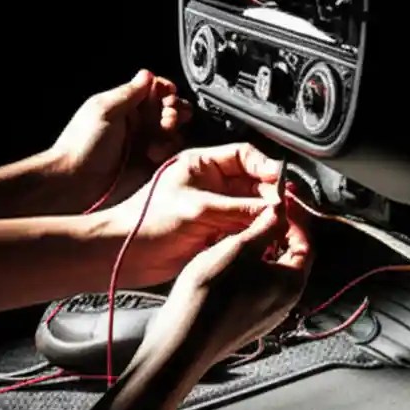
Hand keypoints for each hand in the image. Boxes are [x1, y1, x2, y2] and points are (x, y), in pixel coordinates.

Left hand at [48, 69, 190, 210]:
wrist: (77, 182)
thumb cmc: (83, 142)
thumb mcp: (104, 110)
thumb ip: (129, 93)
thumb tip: (147, 74)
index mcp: (125, 105)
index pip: (154, 90)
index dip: (165, 90)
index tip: (168, 95)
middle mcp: (138, 122)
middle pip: (169, 108)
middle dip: (174, 110)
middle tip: (167, 118)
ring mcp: (146, 142)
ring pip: (174, 130)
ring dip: (172, 129)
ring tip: (163, 133)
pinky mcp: (152, 164)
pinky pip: (171, 152)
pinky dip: (169, 149)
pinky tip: (154, 154)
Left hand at [101, 142, 284, 287]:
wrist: (125, 254)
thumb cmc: (147, 222)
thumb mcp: (198, 208)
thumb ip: (239, 208)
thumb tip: (274, 209)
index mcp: (202, 164)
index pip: (245, 155)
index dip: (266, 167)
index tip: (281, 182)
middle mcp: (211, 184)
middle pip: (253, 184)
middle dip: (270, 195)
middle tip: (283, 208)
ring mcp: (214, 209)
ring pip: (251, 209)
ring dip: (264, 216)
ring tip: (277, 225)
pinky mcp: (215, 232)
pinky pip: (243, 229)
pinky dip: (254, 234)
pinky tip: (262, 238)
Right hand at [161, 198, 312, 367]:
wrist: (185, 341)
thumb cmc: (213, 292)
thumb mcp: (239, 249)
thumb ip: (264, 227)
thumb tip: (280, 210)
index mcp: (292, 282)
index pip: (305, 243)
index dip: (295, 220)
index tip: (280, 204)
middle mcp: (286, 301)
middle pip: (290, 259)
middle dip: (277, 235)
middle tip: (260, 215)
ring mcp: (269, 315)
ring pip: (271, 274)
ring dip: (261, 252)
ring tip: (241, 235)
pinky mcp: (249, 322)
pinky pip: (257, 289)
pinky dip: (250, 271)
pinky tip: (228, 263)